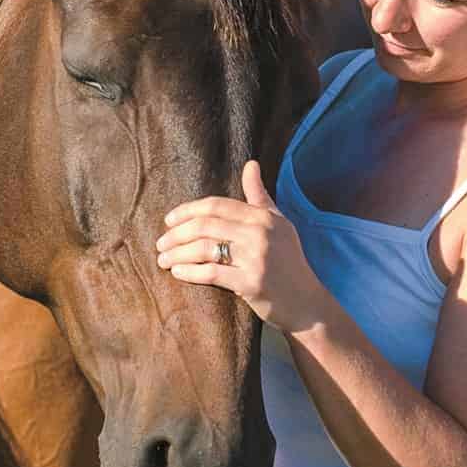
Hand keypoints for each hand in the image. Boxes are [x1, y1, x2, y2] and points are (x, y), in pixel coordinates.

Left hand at [155, 160, 331, 332]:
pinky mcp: (251, 283)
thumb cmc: (287, 260)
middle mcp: (260, 233)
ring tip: (163, 259)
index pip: (216, 206)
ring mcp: (256, 258)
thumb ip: (259, 196)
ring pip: (204, 249)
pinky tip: (177, 272)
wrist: (306, 302)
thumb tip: (250, 164)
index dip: (187, 211)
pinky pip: (211, 273)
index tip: (168, 220)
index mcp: (263, 217)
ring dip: (177, 253)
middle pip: (205, 226)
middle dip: (176, 234)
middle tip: (160, 243)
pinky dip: (189, 272)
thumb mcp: (278, 224)